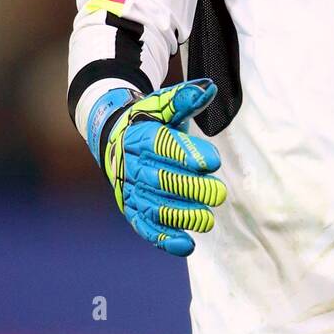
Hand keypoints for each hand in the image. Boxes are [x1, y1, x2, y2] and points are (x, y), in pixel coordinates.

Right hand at [99, 77, 226, 256]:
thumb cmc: (148, 121)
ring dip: (182, 216)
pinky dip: (164, 238)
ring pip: (154, 207)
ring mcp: (130, 190)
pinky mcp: (131, 210)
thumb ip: (184, 99)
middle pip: (162, 180)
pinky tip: (186, 245)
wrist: (114, 138)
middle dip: (192, 189)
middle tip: (219, 193)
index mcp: (140, 136)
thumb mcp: (163, 106)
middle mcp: (132, 165)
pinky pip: (145, 227)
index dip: (187, 155)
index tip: (213, 162)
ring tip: (207, 219)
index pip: (163, 146)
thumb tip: (207, 88)